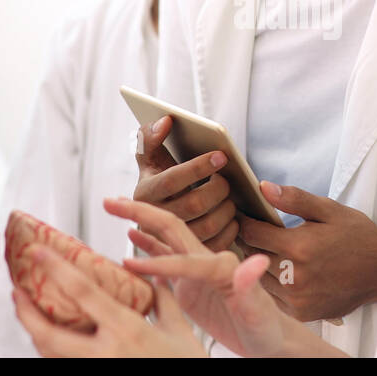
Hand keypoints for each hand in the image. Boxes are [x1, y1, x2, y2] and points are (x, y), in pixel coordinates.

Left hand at [12, 243, 205, 357]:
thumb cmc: (188, 366)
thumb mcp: (181, 330)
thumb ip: (166, 300)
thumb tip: (156, 275)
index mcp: (127, 330)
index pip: (82, 293)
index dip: (56, 270)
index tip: (38, 252)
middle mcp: (105, 353)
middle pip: (48, 335)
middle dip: (25, 314)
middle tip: (17, 292)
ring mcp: (97, 371)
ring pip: (50, 355)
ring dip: (34, 333)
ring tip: (29, 313)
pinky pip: (64, 365)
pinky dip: (52, 352)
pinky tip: (51, 339)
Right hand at [104, 197, 309, 357]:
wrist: (270, 338)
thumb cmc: (266, 328)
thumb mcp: (260, 311)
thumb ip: (252, 287)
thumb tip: (257, 262)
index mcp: (222, 265)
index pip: (183, 257)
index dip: (157, 260)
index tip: (128, 264)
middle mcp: (208, 259)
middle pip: (170, 227)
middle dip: (141, 212)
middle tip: (110, 200)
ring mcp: (197, 269)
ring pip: (163, 237)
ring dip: (139, 221)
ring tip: (113, 206)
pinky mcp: (191, 282)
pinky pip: (164, 258)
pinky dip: (145, 246)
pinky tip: (129, 236)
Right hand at [134, 116, 239, 251]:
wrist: (156, 219)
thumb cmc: (160, 181)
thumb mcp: (149, 159)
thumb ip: (150, 136)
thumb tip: (166, 121)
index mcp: (144, 193)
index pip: (173, 179)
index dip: (199, 166)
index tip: (222, 155)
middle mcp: (154, 219)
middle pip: (196, 203)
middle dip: (219, 188)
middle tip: (228, 180)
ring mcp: (171, 241)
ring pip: (209, 225)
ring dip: (227, 208)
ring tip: (231, 198)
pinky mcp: (189, 254)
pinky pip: (218, 243)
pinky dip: (231, 229)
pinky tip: (233, 217)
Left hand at [236, 182, 376, 322]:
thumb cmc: (357, 236)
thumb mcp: (329, 210)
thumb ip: (294, 198)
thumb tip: (262, 188)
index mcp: (298, 247)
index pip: (251, 234)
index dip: (245, 223)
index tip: (246, 216)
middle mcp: (294, 277)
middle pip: (252, 257)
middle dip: (252, 242)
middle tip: (260, 232)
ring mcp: (297, 299)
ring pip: (259, 278)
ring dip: (261, 265)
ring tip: (274, 250)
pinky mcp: (302, 313)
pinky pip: (273, 297)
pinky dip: (274, 283)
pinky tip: (287, 271)